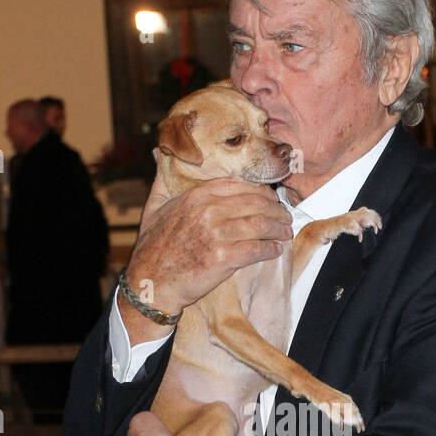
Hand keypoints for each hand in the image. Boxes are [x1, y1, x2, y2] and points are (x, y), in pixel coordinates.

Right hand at [119, 154, 293, 343]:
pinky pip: (256, 249)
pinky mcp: (224, 259)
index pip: (239, 185)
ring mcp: (217, 235)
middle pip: (255, 203)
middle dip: (276, 210)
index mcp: (196, 197)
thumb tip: (160, 152)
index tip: (270, 197)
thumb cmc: (152, 247)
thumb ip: (162, 179)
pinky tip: (276, 250)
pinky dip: (270, 249)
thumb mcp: (153, 206)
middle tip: (285, 216)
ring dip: (278, 229)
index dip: (260, 190)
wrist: (150, 283)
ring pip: (260, 225)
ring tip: (285, 232)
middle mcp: (208, 212)